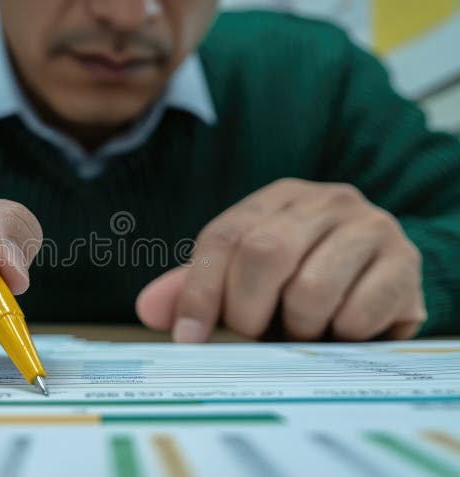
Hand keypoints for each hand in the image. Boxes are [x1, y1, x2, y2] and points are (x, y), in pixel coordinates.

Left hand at [137, 178, 424, 341]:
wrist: (384, 275)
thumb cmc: (304, 277)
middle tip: (256, 336)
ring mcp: (368, 226)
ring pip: (310, 289)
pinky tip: (344, 330)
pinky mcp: (404, 262)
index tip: (187, 340)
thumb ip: (196, 287)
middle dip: (248, 311)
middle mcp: (323, 201)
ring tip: (305, 330)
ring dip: (299, 328)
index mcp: (276, 199)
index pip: (222, 237)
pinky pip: (358, 313)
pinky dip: (342, 335)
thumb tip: (147, 309)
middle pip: (263, 253)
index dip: (199, 292)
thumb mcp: (246, 276)